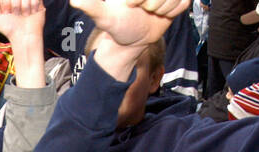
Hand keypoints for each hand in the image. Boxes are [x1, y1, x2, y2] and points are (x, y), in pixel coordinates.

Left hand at [0, 0, 46, 40]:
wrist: (24, 37)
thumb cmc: (10, 29)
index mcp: (8, 1)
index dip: (6, 4)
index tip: (7, 13)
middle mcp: (18, 0)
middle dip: (15, 5)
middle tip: (16, 15)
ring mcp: (28, 0)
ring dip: (25, 7)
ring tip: (25, 16)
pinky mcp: (38, 2)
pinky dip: (33, 6)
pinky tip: (32, 13)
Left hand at [71, 0, 189, 49]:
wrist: (132, 41)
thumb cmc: (117, 27)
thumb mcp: (105, 17)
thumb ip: (92, 6)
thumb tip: (74, 0)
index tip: (132, 5)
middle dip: (155, 4)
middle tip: (144, 11)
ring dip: (164, 9)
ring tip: (152, 13)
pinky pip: (184, 1)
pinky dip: (174, 11)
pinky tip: (162, 14)